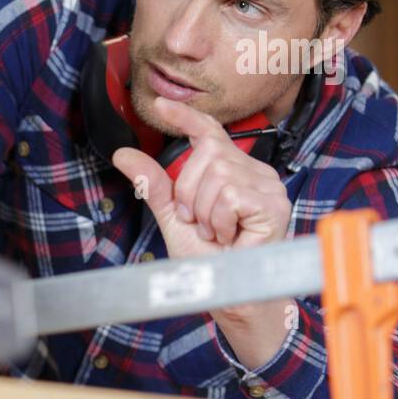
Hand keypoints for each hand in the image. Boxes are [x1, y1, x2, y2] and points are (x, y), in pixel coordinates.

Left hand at [110, 96, 294, 366]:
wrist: (229, 293)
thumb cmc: (209, 259)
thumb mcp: (173, 216)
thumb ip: (154, 184)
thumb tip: (123, 154)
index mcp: (234, 171)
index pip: (209, 132)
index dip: (186, 115)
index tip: (160, 105)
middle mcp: (255, 172)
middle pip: (206, 152)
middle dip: (189, 191)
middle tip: (198, 221)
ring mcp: (268, 186)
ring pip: (217, 174)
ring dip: (203, 210)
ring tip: (215, 232)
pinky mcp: (274, 204)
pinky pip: (229, 194)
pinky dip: (218, 219)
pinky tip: (229, 236)